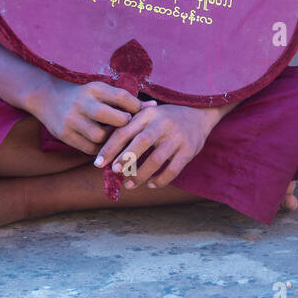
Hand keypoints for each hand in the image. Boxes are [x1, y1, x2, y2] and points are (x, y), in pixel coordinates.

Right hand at [34, 80, 148, 155]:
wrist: (46, 98)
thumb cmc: (84, 96)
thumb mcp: (101, 91)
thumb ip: (125, 99)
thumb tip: (154, 106)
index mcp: (94, 89)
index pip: (122, 97)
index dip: (137, 107)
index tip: (143, 113)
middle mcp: (83, 104)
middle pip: (114, 118)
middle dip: (126, 125)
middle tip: (130, 128)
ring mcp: (72, 120)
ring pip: (101, 137)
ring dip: (113, 140)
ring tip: (118, 139)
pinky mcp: (65, 135)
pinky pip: (89, 148)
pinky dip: (101, 149)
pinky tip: (106, 146)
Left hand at [94, 100, 239, 190]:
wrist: (199, 113)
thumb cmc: (165, 118)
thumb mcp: (148, 115)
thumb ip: (130, 128)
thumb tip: (106, 153)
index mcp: (148, 114)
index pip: (125, 131)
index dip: (110, 148)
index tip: (98, 163)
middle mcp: (163, 124)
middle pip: (141, 142)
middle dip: (126, 158)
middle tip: (115, 172)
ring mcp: (177, 137)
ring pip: (157, 159)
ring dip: (141, 174)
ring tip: (130, 184)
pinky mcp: (189, 149)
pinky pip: (173, 169)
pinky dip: (160, 180)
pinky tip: (151, 184)